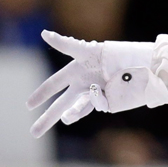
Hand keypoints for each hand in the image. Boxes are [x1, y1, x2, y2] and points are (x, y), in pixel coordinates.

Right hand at [26, 30, 153, 137]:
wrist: (139, 65)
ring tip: (66, 118)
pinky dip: (93, 102)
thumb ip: (65, 44)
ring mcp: (94, 96)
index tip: (28, 105)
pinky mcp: (107, 103)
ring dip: (71, 114)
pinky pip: (95, 106)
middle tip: (34, 133)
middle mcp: (82, 86)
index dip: (41, 94)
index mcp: (75, 73)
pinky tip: (97, 93)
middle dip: (47, 118)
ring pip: (78, 109)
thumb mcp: (86, 50)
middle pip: (61, 105)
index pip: (53, 85)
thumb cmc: (111, 54)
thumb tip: (44, 33)